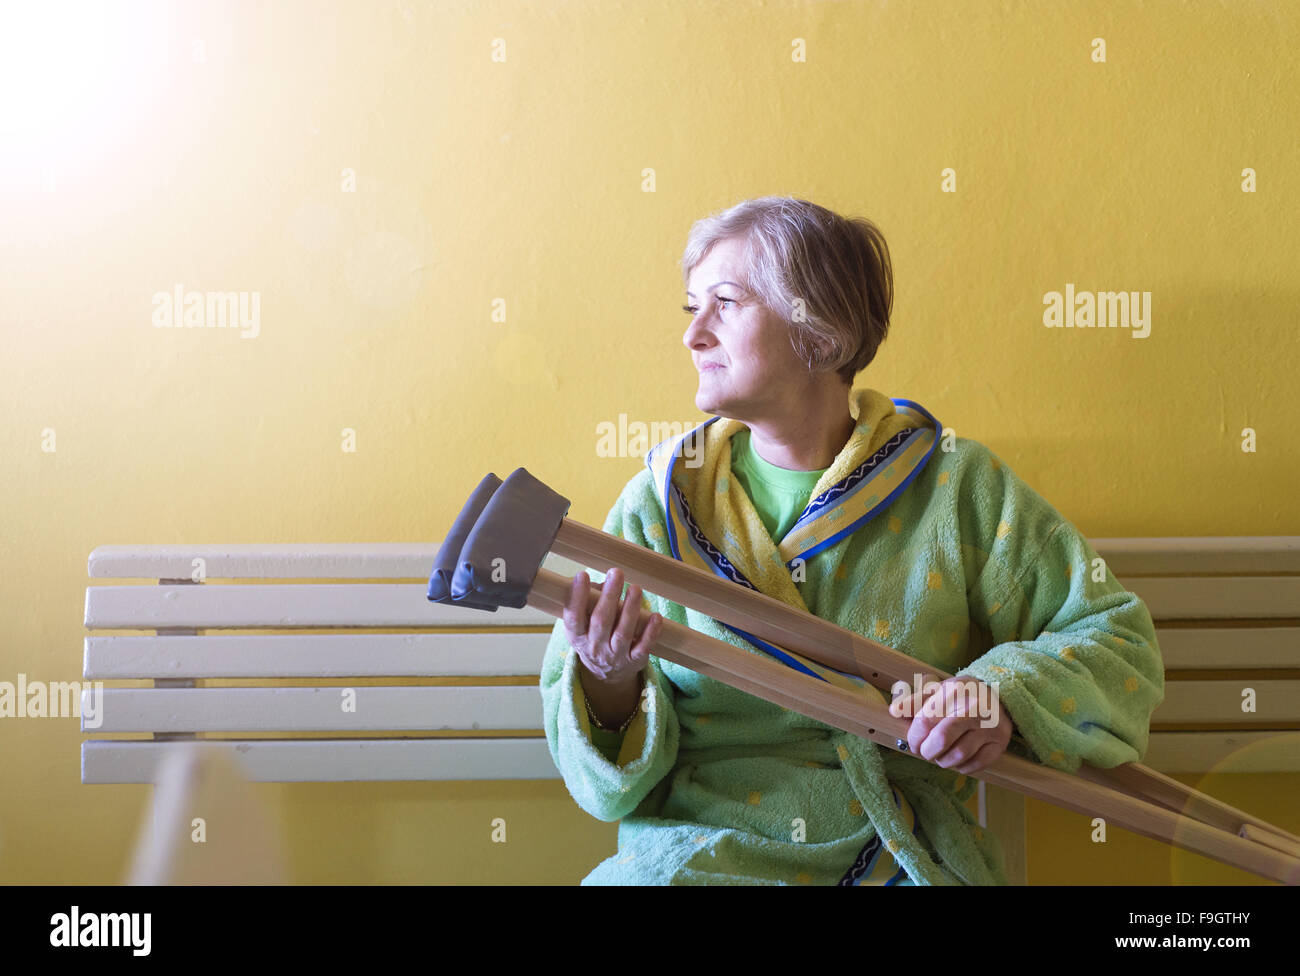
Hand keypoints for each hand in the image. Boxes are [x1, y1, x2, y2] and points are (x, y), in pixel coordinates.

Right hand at [563, 567, 661, 685]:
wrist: (606, 674)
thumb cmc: (594, 638)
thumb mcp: (584, 625)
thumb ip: (590, 602)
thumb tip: (604, 582)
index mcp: (578, 637)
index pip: (573, 617)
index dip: (576, 597)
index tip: (581, 575)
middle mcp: (595, 648)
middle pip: (601, 622)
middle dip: (609, 596)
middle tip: (615, 573)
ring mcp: (615, 656)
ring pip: (622, 633)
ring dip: (630, 610)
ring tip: (635, 588)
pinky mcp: (634, 661)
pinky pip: (643, 647)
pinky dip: (650, 633)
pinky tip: (656, 617)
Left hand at [888, 672, 1012, 774]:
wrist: (998, 696)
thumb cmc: (960, 696)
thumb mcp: (936, 691)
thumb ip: (914, 702)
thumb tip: (894, 712)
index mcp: (955, 691)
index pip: (926, 720)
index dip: (914, 737)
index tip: (913, 743)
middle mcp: (975, 707)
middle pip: (942, 739)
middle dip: (927, 751)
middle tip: (925, 752)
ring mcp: (991, 725)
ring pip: (959, 755)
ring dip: (944, 761)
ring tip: (941, 755)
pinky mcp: (1001, 742)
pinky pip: (977, 764)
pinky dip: (963, 767)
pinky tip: (957, 760)